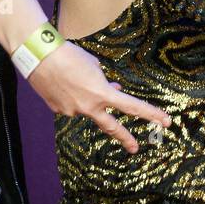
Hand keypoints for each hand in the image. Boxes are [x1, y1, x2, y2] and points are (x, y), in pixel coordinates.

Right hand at [26, 42, 170, 153]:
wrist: (39, 56)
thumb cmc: (69, 55)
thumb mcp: (94, 66)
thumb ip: (105, 83)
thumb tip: (111, 91)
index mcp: (102, 94)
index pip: (132, 107)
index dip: (151, 114)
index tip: (165, 122)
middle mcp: (89, 107)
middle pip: (112, 127)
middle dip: (125, 138)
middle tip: (135, 147)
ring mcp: (72, 111)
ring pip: (86, 108)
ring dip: (85, 97)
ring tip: (74, 78)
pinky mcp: (58, 110)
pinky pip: (70, 105)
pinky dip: (70, 95)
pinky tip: (62, 83)